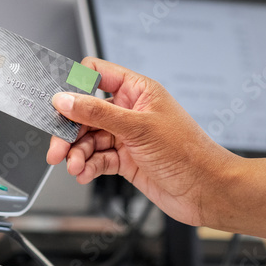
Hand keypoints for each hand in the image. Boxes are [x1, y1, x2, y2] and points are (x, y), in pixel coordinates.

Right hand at [48, 57, 236, 227]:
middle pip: (86, 111)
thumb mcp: (137, 127)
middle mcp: (130, 111)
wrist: (207, 191)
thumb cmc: (188, 153)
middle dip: (70, 130)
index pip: (97, 74)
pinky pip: (97, 158)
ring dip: (77, 153)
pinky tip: (84, 173)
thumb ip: (97, 113)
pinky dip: (88, 166)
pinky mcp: (126, 159)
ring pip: (89, 138)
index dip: (77, 86)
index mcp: (137, 90)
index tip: (61, 103)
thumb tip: (65, 99)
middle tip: (58, 147)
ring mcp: (127, 136)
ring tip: (74, 166)